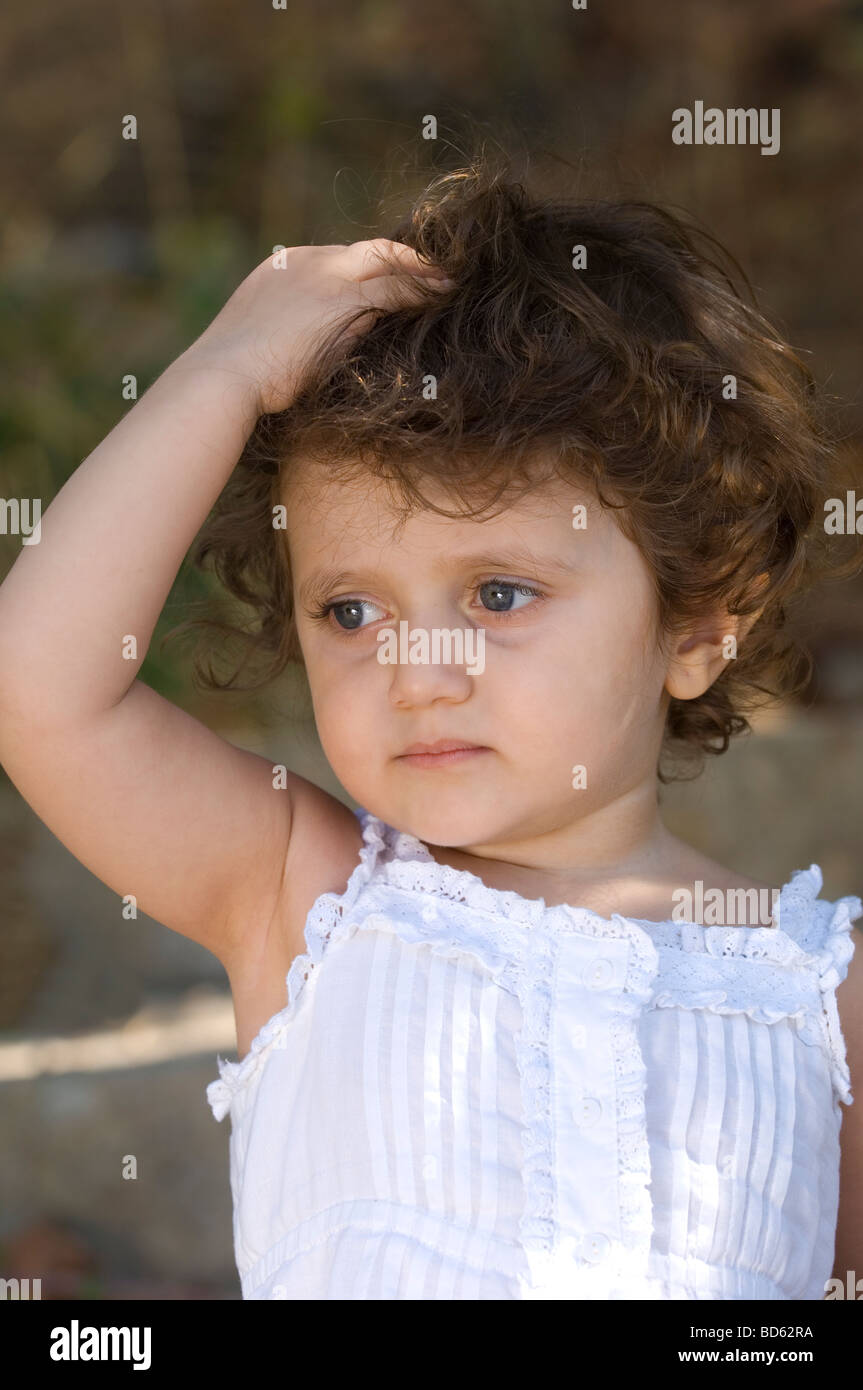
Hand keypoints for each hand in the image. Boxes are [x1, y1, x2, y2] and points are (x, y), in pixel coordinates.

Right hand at [180, 239, 452, 415]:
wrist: (221, 379)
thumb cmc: (240, 380)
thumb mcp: (273, 345)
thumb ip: (306, 331)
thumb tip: (345, 335)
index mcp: (281, 268)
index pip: (340, 261)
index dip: (372, 271)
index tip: (395, 282)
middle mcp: (304, 261)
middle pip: (367, 252)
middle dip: (404, 261)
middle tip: (440, 270)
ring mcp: (323, 275)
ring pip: (384, 263)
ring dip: (420, 271)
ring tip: (450, 280)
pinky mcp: (341, 297)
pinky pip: (393, 286)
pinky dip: (422, 286)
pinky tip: (446, 290)